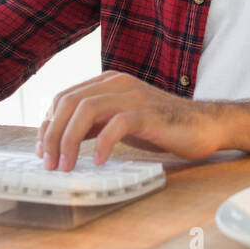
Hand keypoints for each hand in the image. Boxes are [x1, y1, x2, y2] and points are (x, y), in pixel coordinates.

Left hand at [36, 71, 223, 169]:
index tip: (44, 152)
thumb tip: (60, 140)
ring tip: (67, 165)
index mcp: (108, 83)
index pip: (64, 97)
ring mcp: (134, 96)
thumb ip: (94, 123)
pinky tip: (100, 161)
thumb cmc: (163, 126)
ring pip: (86, 109)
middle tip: (50, 163)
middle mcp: (118, 84)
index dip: (48, 125)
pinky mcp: (149, 113)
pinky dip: (102, 143)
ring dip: (69, 140)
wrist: (206, 125)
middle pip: (69, 102)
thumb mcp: (120, 122)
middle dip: (53, 134)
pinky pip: (116, 124)